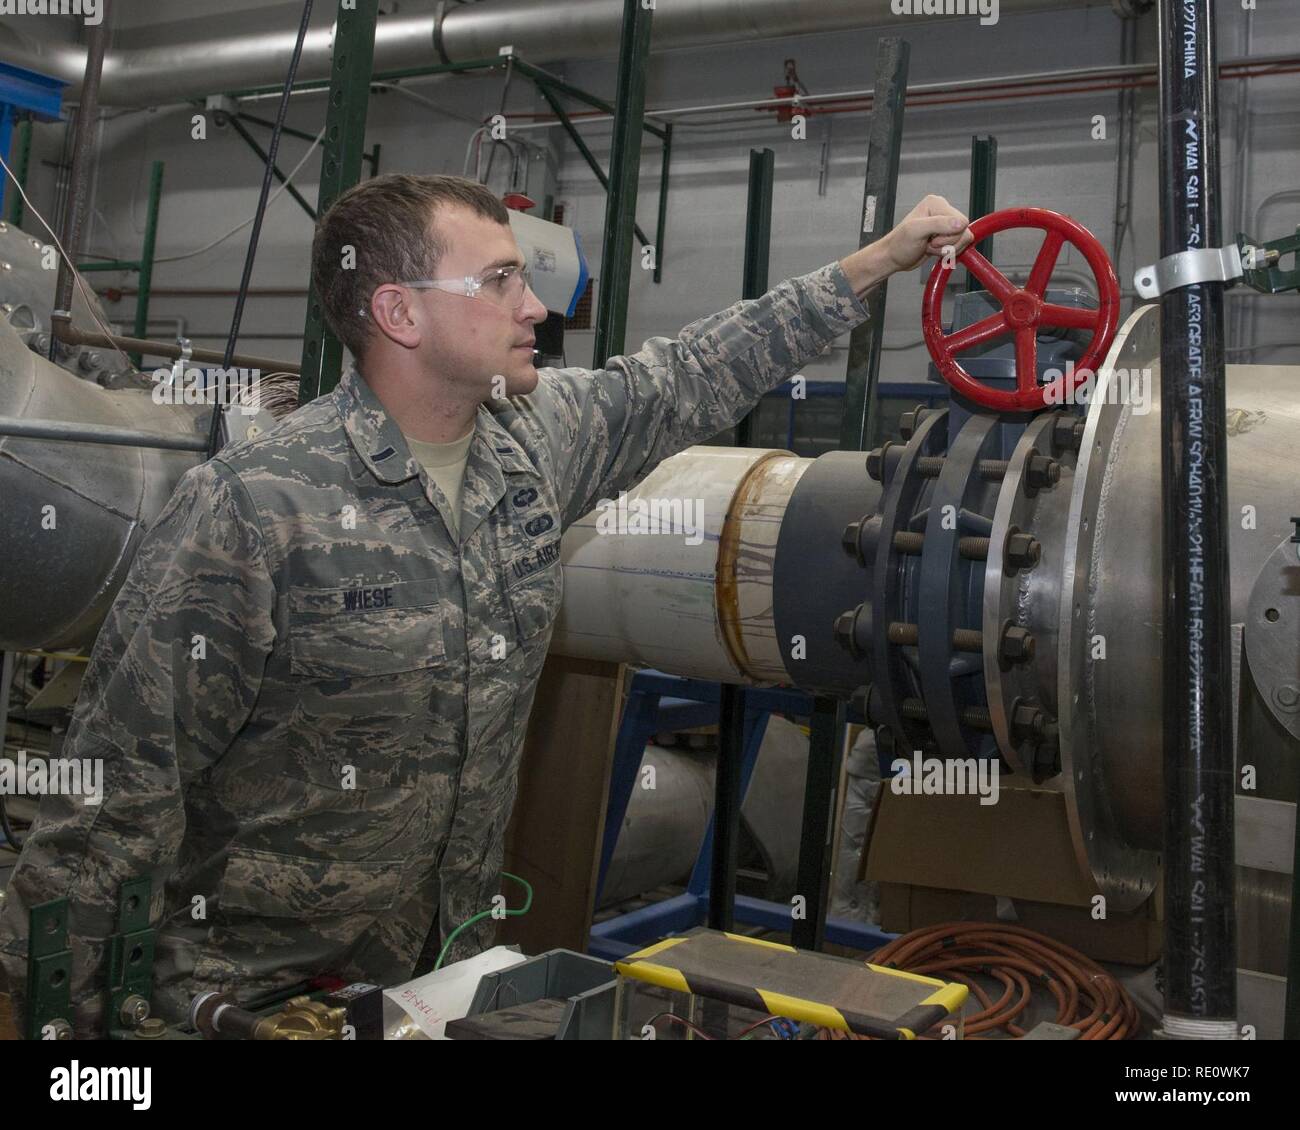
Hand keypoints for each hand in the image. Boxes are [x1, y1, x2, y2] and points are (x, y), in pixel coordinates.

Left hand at [840, 194, 974, 296]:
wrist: (893, 258)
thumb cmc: (899, 244)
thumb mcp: (916, 231)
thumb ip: (938, 224)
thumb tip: (960, 223)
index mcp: (936, 204)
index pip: (961, 221)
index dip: (948, 235)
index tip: (931, 238)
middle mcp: (942, 211)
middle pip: (963, 231)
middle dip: (946, 243)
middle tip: (929, 243)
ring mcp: (945, 225)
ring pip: (962, 240)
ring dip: (945, 249)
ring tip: (929, 246)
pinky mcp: (946, 237)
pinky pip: (959, 246)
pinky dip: (947, 253)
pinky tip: (933, 250)